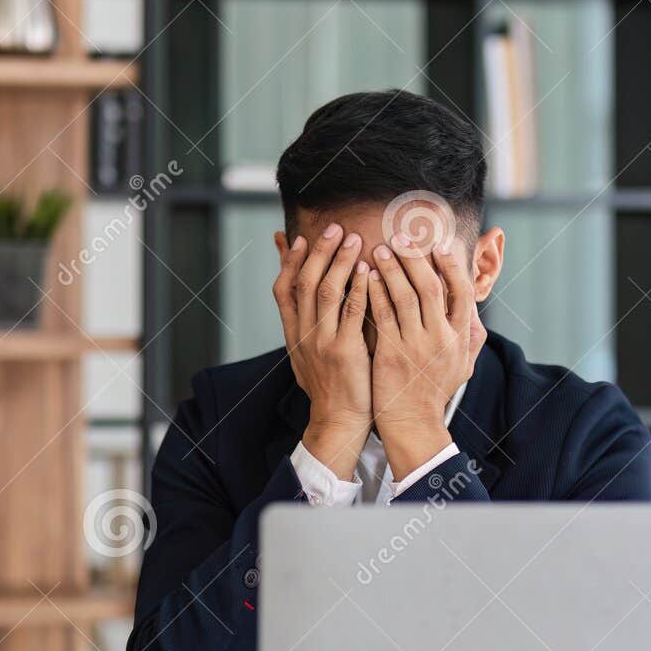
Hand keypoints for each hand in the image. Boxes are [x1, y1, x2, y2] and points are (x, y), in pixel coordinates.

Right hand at [273, 224, 371, 479]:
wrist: (338, 422)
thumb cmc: (330, 388)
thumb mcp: (307, 356)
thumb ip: (306, 326)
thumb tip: (306, 301)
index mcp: (293, 335)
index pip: (283, 289)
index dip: (289, 261)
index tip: (298, 237)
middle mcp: (303, 334)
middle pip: (303, 282)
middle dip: (318, 251)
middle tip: (334, 227)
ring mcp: (322, 342)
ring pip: (324, 291)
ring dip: (339, 261)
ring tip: (353, 239)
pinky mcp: (345, 351)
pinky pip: (351, 312)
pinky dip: (358, 288)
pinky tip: (368, 271)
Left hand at [368, 233, 486, 477]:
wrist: (413, 424)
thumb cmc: (434, 392)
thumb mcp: (463, 366)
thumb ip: (470, 337)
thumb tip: (475, 311)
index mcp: (460, 338)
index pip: (461, 292)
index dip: (451, 266)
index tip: (439, 245)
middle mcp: (442, 339)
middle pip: (431, 287)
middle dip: (416, 258)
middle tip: (400, 237)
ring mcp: (417, 346)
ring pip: (406, 296)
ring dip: (392, 269)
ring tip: (379, 250)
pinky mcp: (392, 353)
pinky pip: (383, 315)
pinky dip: (375, 292)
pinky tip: (366, 277)